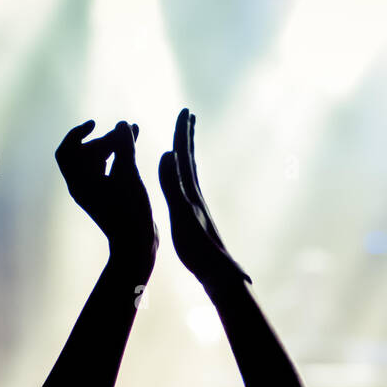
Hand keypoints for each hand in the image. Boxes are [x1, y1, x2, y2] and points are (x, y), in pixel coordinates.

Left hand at [55, 119, 156, 260]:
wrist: (137, 246)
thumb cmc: (130, 213)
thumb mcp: (129, 177)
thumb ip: (124, 148)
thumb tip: (121, 124)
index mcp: (79, 183)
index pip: (67, 151)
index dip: (78, 133)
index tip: (95, 124)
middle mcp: (83, 187)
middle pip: (86, 153)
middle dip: (105, 139)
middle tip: (125, 133)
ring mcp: (96, 193)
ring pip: (99, 160)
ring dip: (114, 145)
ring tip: (133, 131)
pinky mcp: (110, 197)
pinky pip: (110, 170)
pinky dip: (119, 157)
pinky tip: (134, 145)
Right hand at [159, 108, 250, 287]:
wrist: (218, 275)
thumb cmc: (200, 250)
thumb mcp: (182, 215)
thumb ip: (173, 186)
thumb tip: (167, 154)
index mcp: (191, 194)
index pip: (185, 157)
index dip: (183, 134)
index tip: (185, 111)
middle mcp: (196, 197)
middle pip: (190, 160)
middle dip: (186, 138)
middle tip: (188, 116)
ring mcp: (196, 209)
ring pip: (189, 176)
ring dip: (185, 157)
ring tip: (182, 145)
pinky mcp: (194, 221)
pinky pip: (185, 193)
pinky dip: (181, 181)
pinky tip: (182, 184)